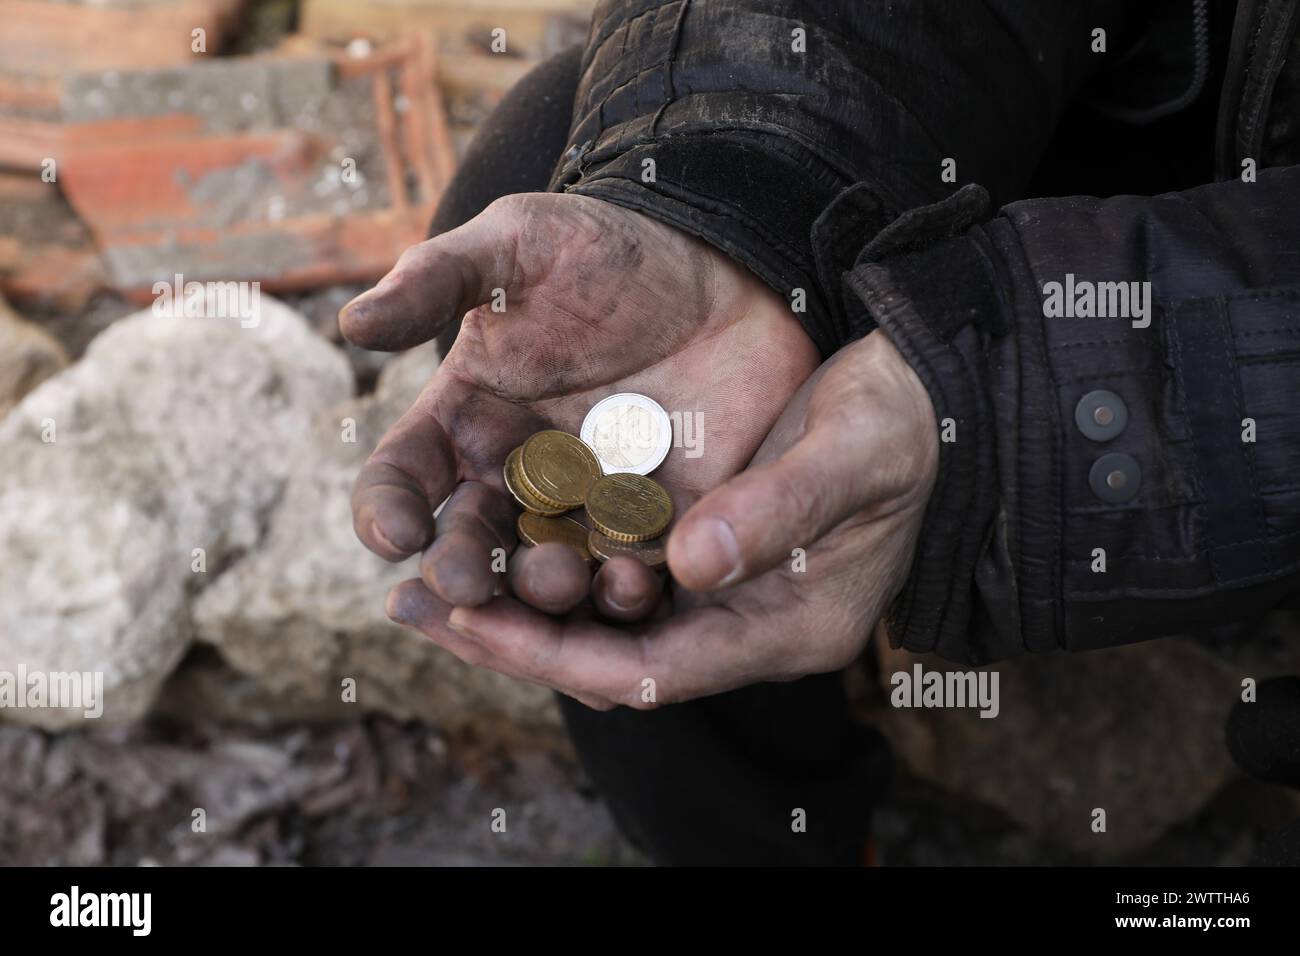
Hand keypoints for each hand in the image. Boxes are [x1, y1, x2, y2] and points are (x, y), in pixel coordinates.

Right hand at [341, 193, 818, 620]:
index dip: (386, 510)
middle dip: (459, 570)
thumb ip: (439, 278)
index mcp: (463, 421)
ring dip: (540, 591)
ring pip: (545, 576)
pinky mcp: (654, 525)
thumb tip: (352, 322)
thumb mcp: (519, 243)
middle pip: (467, 545)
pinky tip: (632, 580)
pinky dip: (625, 591)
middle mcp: (514, 479)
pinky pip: (632, 573)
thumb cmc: (604, 251)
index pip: (402, 478)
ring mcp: (584, 509)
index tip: (396, 534)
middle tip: (465, 582)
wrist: (718, 268)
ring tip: (554, 577)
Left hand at [387, 330, 938, 708]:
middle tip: (409, 603)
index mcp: (784, 628)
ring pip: (600, 617)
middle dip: (509, 636)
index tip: (467, 622)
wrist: (927, 397)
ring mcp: (723, 591)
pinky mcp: (706, 547)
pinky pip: (615, 571)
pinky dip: (555, 556)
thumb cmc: (903, 427)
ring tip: (426, 571)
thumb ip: (778, 511)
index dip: (554, 654)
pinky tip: (494, 525)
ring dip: (517, 599)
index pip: (649, 669)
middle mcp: (743, 625)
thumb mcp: (851, 455)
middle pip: (606, 656)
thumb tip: (686, 564)